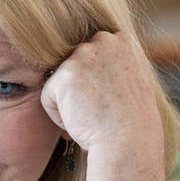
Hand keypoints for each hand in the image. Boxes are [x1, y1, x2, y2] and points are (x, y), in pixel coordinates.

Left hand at [40, 30, 164, 157]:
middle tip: (100, 110)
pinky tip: (80, 121)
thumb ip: (112, 63)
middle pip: (74, 66)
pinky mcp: (64, 74)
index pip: (92, 56)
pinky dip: (58, 116)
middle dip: (81, 91)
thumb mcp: (131, 80)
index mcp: (124, 39)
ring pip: (60, 82)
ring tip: (92, 116)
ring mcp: (84, 54)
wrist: (130, 141)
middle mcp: (104, 40)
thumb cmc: (131, 121)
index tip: (110, 100)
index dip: (97, 83)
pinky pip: (48, 97)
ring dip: (70, 102)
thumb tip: (89, 65)